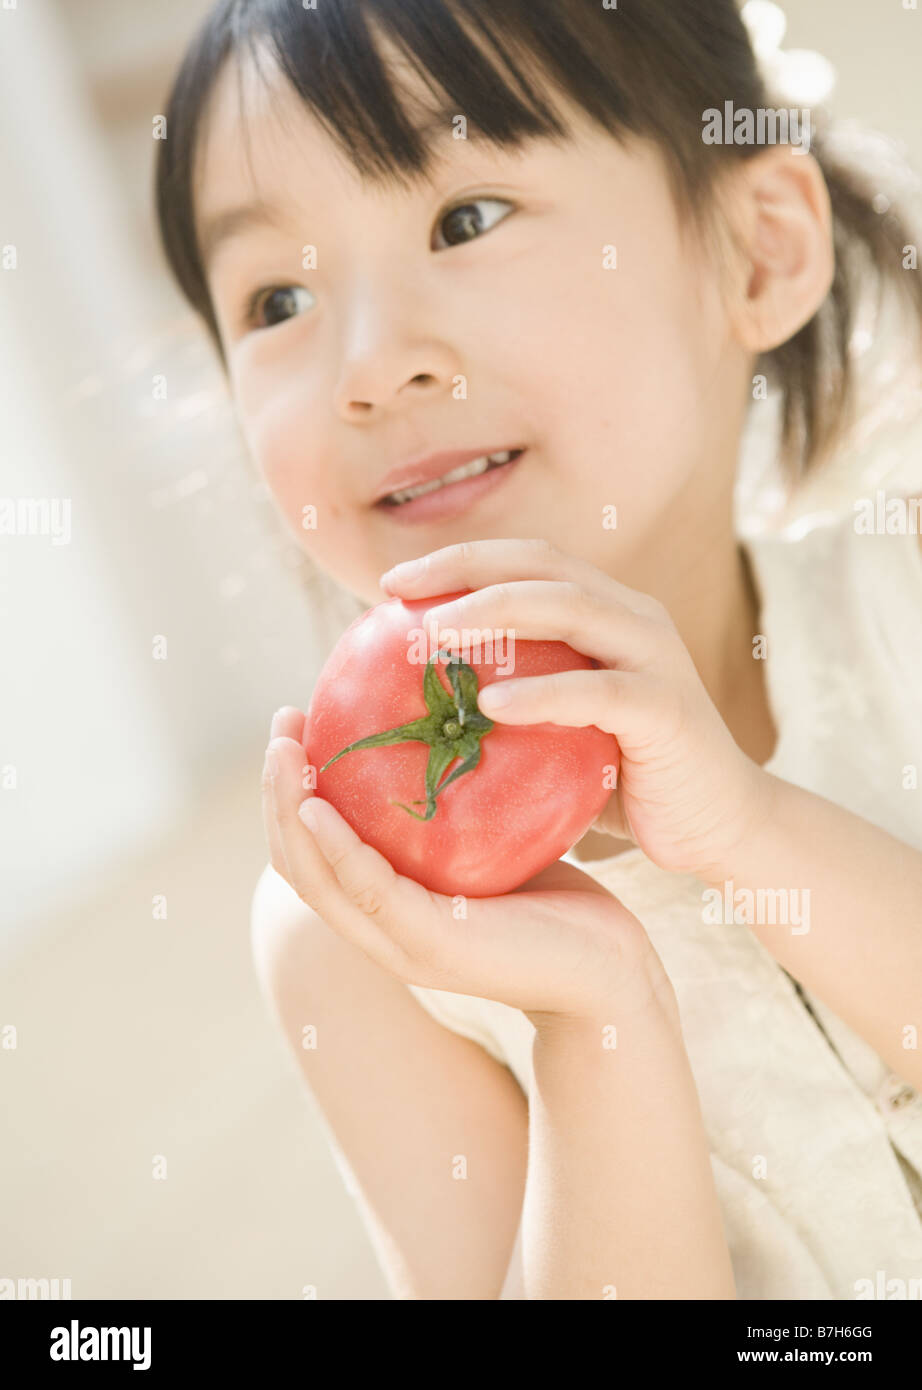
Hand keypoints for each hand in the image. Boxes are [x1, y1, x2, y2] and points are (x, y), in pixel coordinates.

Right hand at [261, 708, 670, 1027]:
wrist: (612, 976)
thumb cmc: (559, 908)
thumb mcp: (498, 845)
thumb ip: (462, 807)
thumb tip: (450, 726)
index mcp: (388, 910)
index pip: (314, 854)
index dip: (290, 794)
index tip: (294, 727)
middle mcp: (381, 932)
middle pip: (298, 864)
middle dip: (276, 793)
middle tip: (281, 725)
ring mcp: (403, 944)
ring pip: (318, 879)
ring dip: (289, 813)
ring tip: (283, 752)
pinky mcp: (434, 946)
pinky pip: (368, 892)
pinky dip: (335, 849)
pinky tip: (318, 806)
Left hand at [380, 538, 774, 883]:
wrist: (718, 826)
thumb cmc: (626, 781)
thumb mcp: (560, 733)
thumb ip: (512, 704)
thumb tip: (416, 710)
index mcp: (607, 613)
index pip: (527, 562)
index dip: (461, 560)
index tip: (393, 584)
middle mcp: (634, 618)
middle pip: (542, 565)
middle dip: (465, 568)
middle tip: (398, 593)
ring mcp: (656, 657)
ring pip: (569, 607)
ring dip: (495, 611)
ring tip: (433, 633)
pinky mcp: (667, 709)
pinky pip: (596, 691)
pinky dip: (541, 694)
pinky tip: (488, 706)